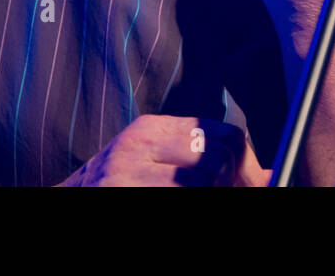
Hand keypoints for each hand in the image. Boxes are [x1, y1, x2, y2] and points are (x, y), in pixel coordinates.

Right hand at [58, 115, 269, 186]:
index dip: (245, 166)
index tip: (247, 183)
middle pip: (216, 159)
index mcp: (152, 130)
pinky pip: (179, 196)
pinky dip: (192, 201)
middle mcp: (139, 144)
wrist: (64, 202)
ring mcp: (127, 173)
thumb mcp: (150, 164)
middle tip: (226, 192)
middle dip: (230, 184)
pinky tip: (177, 204)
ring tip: (201, 195)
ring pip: (200, 181)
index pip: (224, 135)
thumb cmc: (115, 188)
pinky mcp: (120, 193)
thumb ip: (196, 159)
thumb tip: (269, 175)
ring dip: (210, 194)